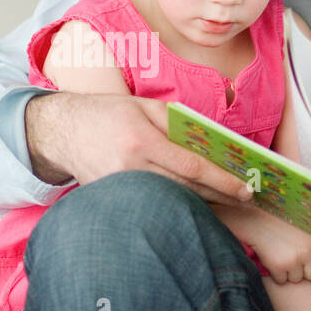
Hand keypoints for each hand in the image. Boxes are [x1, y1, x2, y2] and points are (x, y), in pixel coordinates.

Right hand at [25, 91, 255, 206]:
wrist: (62, 131)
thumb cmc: (108, 113)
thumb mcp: (144, 106)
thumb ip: (177, 123)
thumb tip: (211, 144)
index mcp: (140, 141)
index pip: (191, 167)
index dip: (222, 180)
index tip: (246, 188)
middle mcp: (130, 168)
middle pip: (186, 190)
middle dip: (221, 195)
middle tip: (248, 198)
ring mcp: (120, 189)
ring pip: (171, 200)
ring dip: (203, 203)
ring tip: (229, 201)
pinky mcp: (113, 200)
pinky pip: (153, 204)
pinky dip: (176, 204)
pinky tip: (196, 202)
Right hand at [236, 207, 310, 284]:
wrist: (256, 221)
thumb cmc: (282, 223)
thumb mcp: (306, 228)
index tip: (310, 261)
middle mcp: (309, 251)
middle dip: (303, 270)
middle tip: (291, 256)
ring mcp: (294, 259)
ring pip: (296, 279)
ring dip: (289, 272)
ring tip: (281, 255)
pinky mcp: (279, 266)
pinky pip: (282, 280)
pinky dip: (276, 274)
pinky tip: (272, 259)